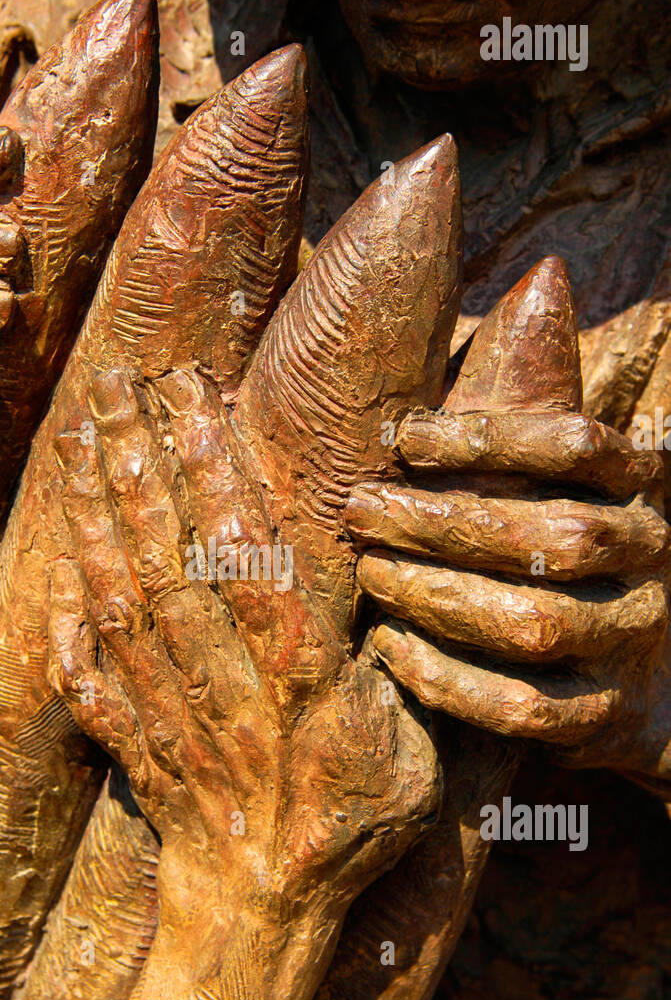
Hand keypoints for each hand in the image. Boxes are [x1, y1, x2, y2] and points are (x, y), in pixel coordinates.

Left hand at [50, 363, 439, 923]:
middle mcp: (221, 683)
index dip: (212, 468)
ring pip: (118, 598)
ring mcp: (164, 710)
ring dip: (93, 514)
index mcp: (296, 677)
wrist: (262, 916)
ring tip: (77, 435)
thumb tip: (380, 590)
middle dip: (135, 462)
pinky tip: (57, 558)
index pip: (244, 552)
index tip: (189, 392)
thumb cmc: (350, 832)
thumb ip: (387, 672)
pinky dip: (63, 616)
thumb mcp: (409, 756)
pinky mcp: (129, 740)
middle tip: (111, 383)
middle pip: (166, 558)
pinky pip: (85, 673)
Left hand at [346, 258, 670, 756]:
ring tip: (369, 573)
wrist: (655, 687)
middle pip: (546, 537)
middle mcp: (653, 560)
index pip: (578, 448)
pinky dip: (449, 681)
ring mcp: (634, 644)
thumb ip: (538, 411)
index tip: (406, 435)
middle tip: (358, 508)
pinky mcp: (607, 720)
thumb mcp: (578, 479)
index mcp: (645, 488)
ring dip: (435, 598)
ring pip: (530, 623)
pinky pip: (523, 709)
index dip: (492, 436)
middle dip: (439, 522)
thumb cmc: (583, 557)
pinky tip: (392, 651)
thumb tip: (542, 278)